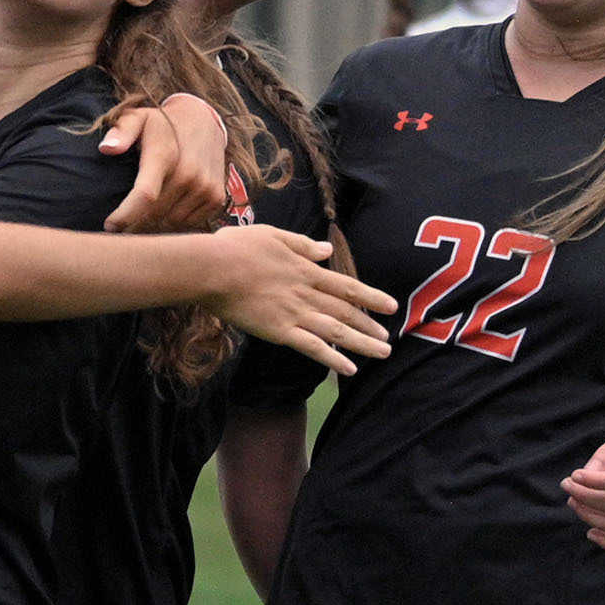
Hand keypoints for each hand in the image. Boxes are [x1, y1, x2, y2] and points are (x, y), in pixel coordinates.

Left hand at [103, 92, 228, 231]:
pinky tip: (162, 215)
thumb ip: (121, 131)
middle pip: (155, 215)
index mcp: (164, 156)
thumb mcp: (138, 118)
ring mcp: (205, 187)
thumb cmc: (161, 125)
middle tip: (121, 227)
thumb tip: (106, 148)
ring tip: (139, 221)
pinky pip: (190, 223)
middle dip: (134, 225)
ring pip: (171, 223)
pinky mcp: (215, 197)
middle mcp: (188, 174)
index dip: (125, 215)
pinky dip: (175, 224)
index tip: (109, 226)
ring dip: (154, 226)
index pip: (145, 195)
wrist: (204, 122)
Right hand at [201, 224, 393, 375]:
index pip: (346, 286)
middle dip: (369, 325)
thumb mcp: (273, 235)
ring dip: (361, 343)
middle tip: (388, 338)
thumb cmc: (235, 247)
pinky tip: (348, 369)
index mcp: (305, 270)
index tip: (391, 306)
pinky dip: (332, 358)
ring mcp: (294, 314)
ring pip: (336, 331)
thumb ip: (302, 244)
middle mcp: (306, 294)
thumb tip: (326, 250)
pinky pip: (312, 347)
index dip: (370, 297)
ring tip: (382, 353)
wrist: (213, 268)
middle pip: (346, 311)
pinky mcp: (279, 331)